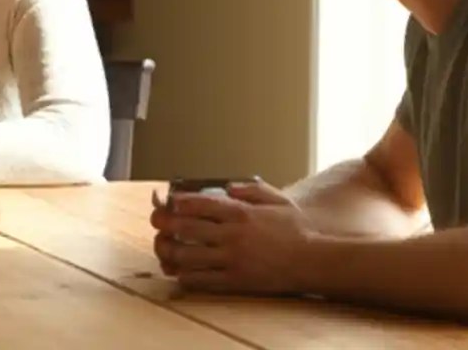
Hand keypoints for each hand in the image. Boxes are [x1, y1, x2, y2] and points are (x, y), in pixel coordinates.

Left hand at [149, 180, 313, 294]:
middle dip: (164, 223)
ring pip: (187, 256)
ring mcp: (232, 259)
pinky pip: (200, 280)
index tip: (169, 201)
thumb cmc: (296, 229)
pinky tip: (179, 271)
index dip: (177, 202)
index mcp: (241, 212)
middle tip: (156, 222)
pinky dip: (184, 275)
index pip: (198, 204)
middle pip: (186, 228)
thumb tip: (228, 186)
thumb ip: (252, 189)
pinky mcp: (234, 280)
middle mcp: (232, 234)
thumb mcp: (277, 199)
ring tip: (163, 247)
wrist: (311, 260)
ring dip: (168, 251)